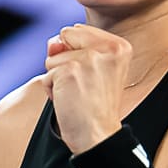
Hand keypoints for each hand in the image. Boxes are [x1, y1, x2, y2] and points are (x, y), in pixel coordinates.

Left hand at [41, 24, 129, 153]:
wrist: (98, 136)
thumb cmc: (94, 106)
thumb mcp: (91, 70)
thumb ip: (71, 47)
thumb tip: (53, 42)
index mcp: (119, 45)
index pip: (77, 31)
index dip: (76, 55)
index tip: (92, 77)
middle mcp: (108, 48)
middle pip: (64, 38)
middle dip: (64, 62)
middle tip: (84, 86)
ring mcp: (89, 58)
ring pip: (53, 58)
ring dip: (58, 79)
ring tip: (77, 95)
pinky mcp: (70, 71)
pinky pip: (47, 75)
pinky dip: (52, 91)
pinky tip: (69, 102)